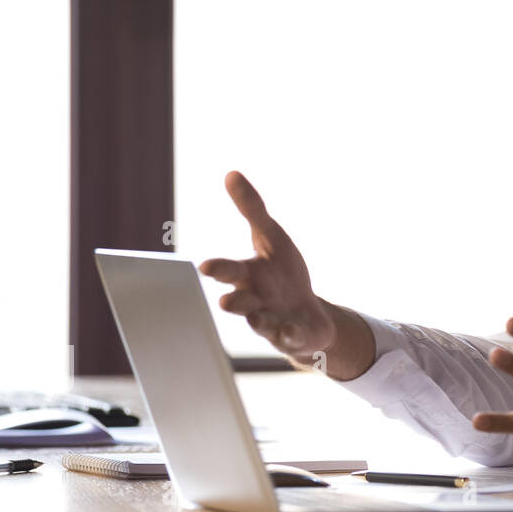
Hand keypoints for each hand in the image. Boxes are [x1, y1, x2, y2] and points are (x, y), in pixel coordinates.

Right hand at [198, 171, 342, 365]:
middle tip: (225, 301)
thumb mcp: (271, 236)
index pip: (229, 270)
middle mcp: (254, 300)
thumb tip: (231, 173)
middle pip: (239, 301)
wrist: (307, 314)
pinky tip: (290, 331)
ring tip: (254, 317)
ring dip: (257, 321)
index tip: (205, 266)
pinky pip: (290, 338)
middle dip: (233, 301)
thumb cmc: (282, 273)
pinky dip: (289, 335)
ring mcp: (272, 321)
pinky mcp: (292, 336)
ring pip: (260, 323)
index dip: (218, 269)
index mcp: (247, 275)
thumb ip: (251, 208)